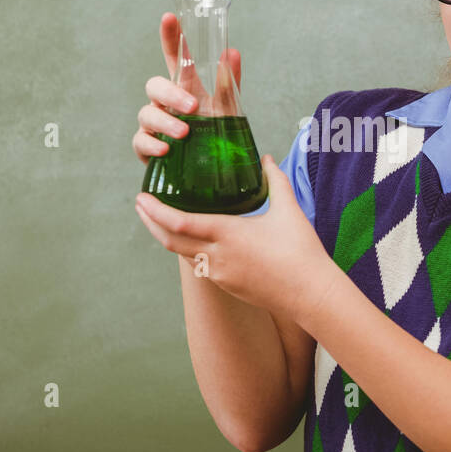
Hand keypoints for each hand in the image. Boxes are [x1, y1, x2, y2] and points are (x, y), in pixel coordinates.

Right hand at [133, 12, 243, 164]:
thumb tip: (231, 52)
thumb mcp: (227, 109)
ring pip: (147, 114)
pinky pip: (140, 141)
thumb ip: (228, 83)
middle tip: (193, 107)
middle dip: (171, 94)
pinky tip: (166, 149)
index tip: (169, 16)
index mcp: (184, 86)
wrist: (210, 168)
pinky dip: (152, 144)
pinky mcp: (146, 147)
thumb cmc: (215, 133)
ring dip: (165, 121)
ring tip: (185, 134)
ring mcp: (153, 124)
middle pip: (155, 85)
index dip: (170, 37)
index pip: (174, 57)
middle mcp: (165, 102)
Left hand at [135, 154, 339, 323]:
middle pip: (171, 241)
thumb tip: (266, 158)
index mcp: (228, 234)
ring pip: (184, 254)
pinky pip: (199, 266)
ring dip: (169, 237)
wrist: (310, 293)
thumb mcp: (288, 209)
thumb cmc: (301, 250)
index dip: (156, 211)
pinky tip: (193, 241)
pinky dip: (189, 250)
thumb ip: (275, 180)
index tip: (142, 197)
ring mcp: (220, 274)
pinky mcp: (227, 285)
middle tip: (140, 204)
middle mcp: (217, 256)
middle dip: (151, 222)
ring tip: (162, 219)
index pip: (179, 222)